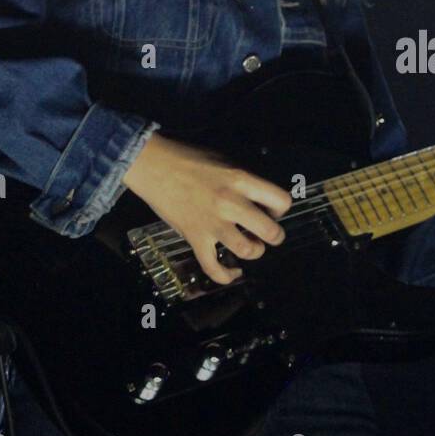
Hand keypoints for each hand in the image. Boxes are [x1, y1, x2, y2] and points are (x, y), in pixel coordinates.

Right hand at [121, 133, 293, 284]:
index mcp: (241, 180)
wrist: (153, 166)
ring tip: (250, 246)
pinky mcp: (194, 238)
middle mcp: (231, 203)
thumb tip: (260, 200)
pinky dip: (226, 276)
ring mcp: (212, 223)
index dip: (281, 210)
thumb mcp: (225, 162)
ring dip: (254, 252)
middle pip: (270, 231)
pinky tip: (233, 273)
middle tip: (267, 234)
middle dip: (275, 236)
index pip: (281, 200)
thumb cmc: (189, 159)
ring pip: (247, 250)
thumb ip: (244, 182)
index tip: (272, 211)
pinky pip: (213, 267)